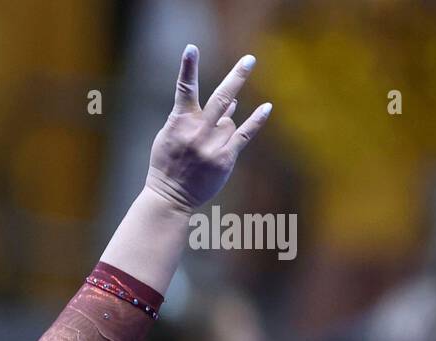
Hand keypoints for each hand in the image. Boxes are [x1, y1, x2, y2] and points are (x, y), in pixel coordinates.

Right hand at [145, 45, 271, 211]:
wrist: (170, 196)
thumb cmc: (168, 164)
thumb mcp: (171, 137)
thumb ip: (195, 118)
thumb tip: (232, 103)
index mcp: (179, 123)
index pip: (184, 90)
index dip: (187, 68)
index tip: (191, 49)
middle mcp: (197, 131)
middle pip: (222, 97)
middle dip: (236, 77)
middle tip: (250, 60)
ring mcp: (212, 144)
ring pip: (229, 122)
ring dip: (221, 130)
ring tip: (204, 148)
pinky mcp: (225, 158)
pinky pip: (245, 134)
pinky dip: (256, 120)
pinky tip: (267, 107)